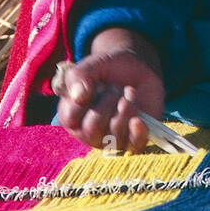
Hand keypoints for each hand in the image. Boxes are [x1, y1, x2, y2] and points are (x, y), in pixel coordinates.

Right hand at [54, 27, 164, 152]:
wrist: (136, 67)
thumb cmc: (108, 68)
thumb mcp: (91, 64)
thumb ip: (78, 76)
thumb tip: (79, 96)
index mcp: (70, 115)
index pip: (71, 118)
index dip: (85, 99)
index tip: (96, 83)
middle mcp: (88, 132)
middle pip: (92, 130)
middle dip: (107, 103)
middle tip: (114, 87)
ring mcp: (111, 138)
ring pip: (114, 137)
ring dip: (125, 109)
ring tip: (129, 92)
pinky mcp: (133, 138)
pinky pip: (134, 146)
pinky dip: (137, 133)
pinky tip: (138, 119)